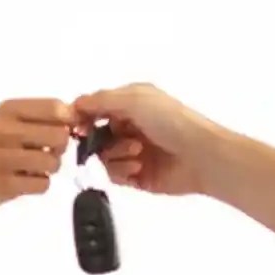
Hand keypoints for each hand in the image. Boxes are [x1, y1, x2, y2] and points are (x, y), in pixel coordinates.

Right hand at [0, 98, 74, 226]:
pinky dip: (40, 184)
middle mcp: (4, 130)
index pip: (56, 107)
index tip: (66, 129)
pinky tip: (26, 180)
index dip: (70, 120)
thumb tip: (81, 117)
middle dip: (60, 147)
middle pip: (59, 136)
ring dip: (50, 168)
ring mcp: (2, 158)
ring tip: (35, 167)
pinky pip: (43, 184)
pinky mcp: (4, 184)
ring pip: (53, 163)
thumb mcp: (12, 121)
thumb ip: (44, 116)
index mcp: (9, 109)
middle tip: (47, 151)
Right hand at [73, 83, 221, 195]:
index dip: (83, 118)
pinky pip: (114, 175)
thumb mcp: (135, 99)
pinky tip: (138, 167)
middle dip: (101, 139)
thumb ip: (101, 100)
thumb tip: (74, 104)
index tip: (77, 127)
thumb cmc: (173, 122)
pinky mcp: (137, 175)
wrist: (201, 156)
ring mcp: (133, 152)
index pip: (95, 109)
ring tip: (137, 153)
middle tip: (119, 139)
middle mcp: (130, 127)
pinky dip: (123, 171)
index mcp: (130, 104)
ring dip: (116, 155)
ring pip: (103, 157)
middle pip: (95, 136)